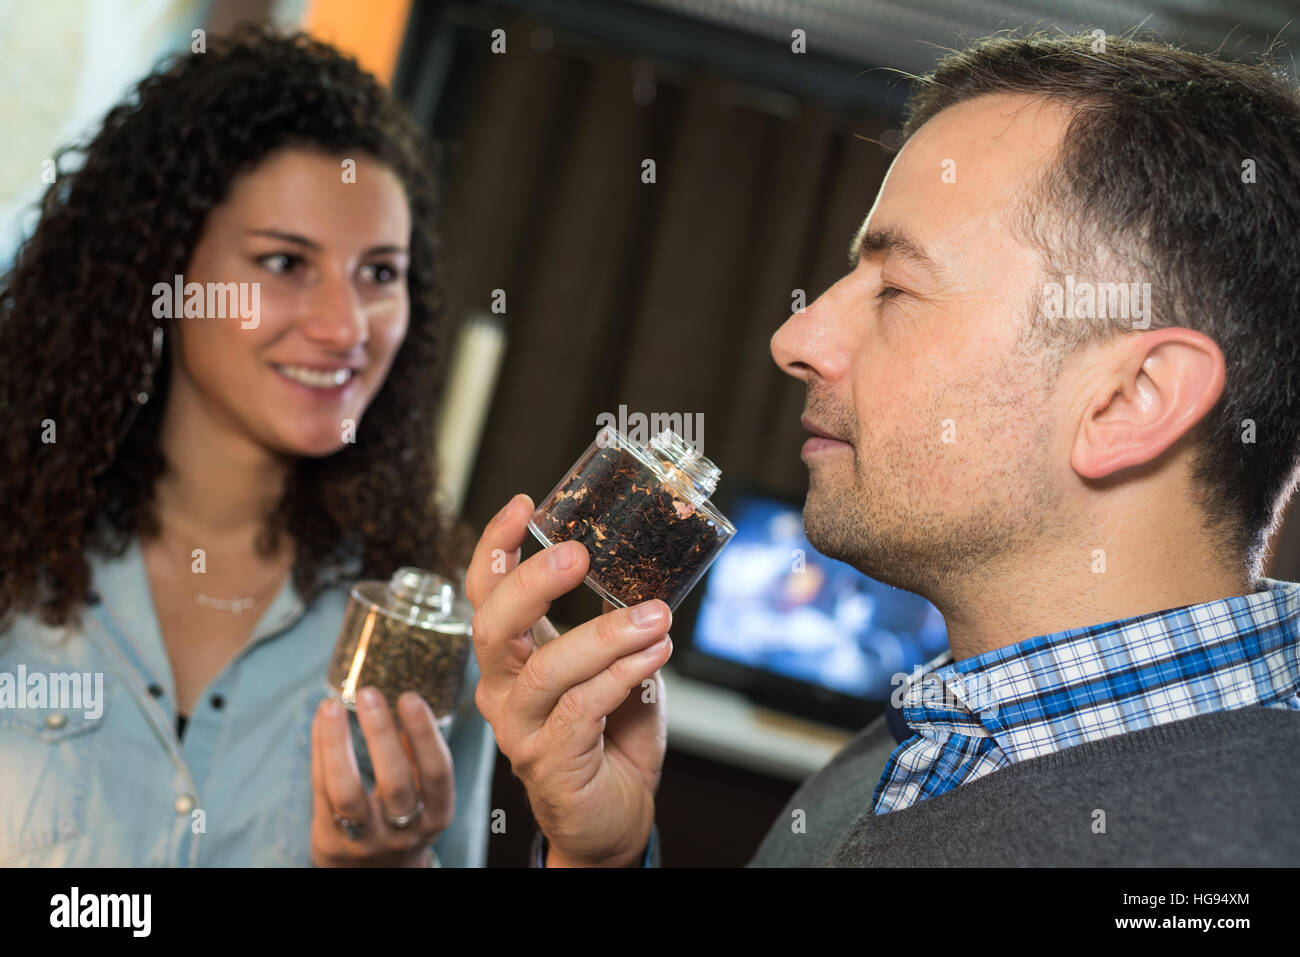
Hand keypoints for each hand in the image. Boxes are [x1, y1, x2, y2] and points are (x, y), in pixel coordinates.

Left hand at [310, 688, 453, 866]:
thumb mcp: (423, 799)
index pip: (436, 773)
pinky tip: (323, 721)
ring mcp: (365, 841)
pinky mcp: (331, 842)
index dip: (424, 735)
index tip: (410, 697)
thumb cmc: (403, 822)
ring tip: (332, 706)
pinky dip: (320, 752)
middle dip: (381, 735)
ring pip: (347, 792)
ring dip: (338, 745)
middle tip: (369, 693)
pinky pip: (321, 793)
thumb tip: (403, 702)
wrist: (376, 876)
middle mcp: (404, 832)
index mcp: (435, 816)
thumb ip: (416, 758)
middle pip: (394, 783)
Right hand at [466, 493, 672, 867]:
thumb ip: (618, 628)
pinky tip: (654, 655)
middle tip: (578, 554)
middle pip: (493, 626)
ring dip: (605, 635)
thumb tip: (650, 582)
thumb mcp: (612, 667)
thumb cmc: (611, 737)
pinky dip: (622, 676)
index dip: (496, 547)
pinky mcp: (548, 761)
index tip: (523, 504)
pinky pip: (582, 708)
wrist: (612, 816)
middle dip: (533, 583)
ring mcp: (519, 728)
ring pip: (546, 669)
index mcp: (510, 658)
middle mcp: (502, 690)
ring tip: (654, 616)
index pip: (484, 593)